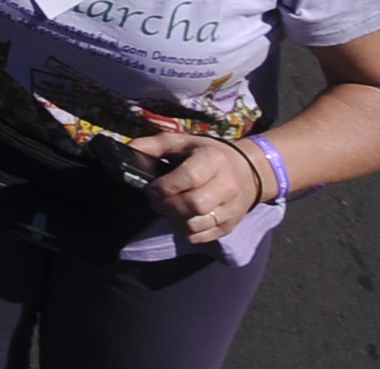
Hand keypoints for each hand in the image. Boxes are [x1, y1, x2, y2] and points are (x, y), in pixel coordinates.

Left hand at [130, 131, 265, 246]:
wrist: (248, 172)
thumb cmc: (208, 155)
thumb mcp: (184, 142)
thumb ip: (156, 144)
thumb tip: (130, 149)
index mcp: (214, 160)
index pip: (191, 177)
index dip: (166, 186)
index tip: (151, 189)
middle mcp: (227, 186)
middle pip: (194, 205)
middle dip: (167, 205)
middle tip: (155, 200)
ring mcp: (231, 209)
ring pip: (197, 225)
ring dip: (173, 220)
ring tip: (167, 209)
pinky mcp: (229, 226)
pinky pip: (201, 237)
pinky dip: (184, 232)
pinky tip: (179, 219)